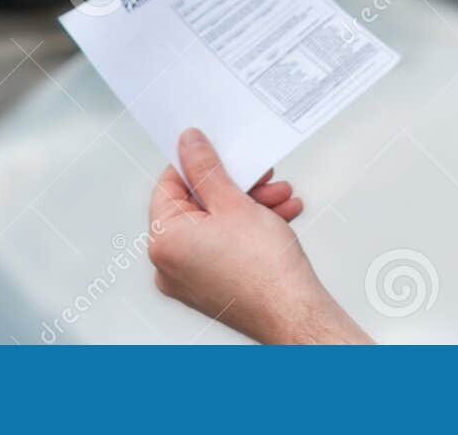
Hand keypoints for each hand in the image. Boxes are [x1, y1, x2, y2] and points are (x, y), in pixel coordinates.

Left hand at [147, 128, 370, 343]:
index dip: (197, 164)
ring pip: (216, 226)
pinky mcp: (212, 287)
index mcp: (163, 241)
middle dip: (235, 187)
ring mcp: (190, 279)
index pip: (168, 185)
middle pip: (197, 205)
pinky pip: (224, 246)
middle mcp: (169, 264)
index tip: (218, 151)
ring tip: (280, 198)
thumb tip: (189, 143)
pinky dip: (249, 230)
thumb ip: (206, 168)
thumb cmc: (265, 270)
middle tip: (260, 176)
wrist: (295, 314)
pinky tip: (279, 217)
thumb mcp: (233, 202)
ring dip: (250, 206)